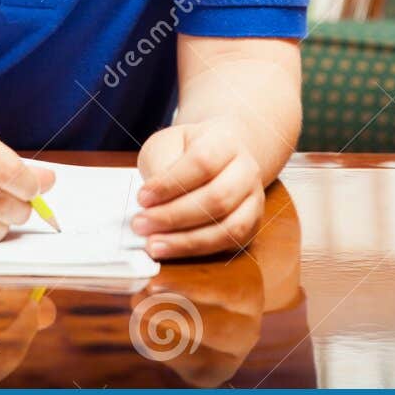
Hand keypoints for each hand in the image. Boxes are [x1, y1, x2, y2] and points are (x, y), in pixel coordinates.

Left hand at [134, 120, 264, 259]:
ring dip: (186, 241)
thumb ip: (160, 167)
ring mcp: (253, 201)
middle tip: (141, 224)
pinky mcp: (250, 226)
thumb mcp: (167, 145)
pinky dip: (197, 251)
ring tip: (153, 244)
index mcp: (226, 143)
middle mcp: (247, 171)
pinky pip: (228, 245)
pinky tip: (171, 249)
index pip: (202, 162)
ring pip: (228, 228)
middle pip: (217, 198)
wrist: (218, 157)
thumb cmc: (188, 151)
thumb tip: (149, 202)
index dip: (170, 184)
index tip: (142, 197)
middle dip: (174, 216)